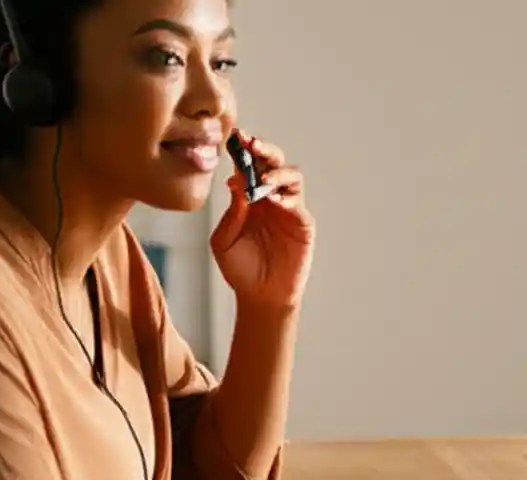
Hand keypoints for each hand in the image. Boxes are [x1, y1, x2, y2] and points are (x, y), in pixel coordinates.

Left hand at [210, 130, 315, 307]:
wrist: (259, 296)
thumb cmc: (240, 269)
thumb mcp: (224, 240)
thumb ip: (232, 211)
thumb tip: (237, 181)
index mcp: (249, 197)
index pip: (249, 166)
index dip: (244, 150)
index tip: (236, 137)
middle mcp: (270, 198)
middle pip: (274, 163)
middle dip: (264, 151)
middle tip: (252, 145)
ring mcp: (288, 209)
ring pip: (291, 177)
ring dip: (278, 173)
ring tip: (264, 180)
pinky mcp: (302, 225)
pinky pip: (298, 204)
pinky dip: (287, 198)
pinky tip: (274, 200)